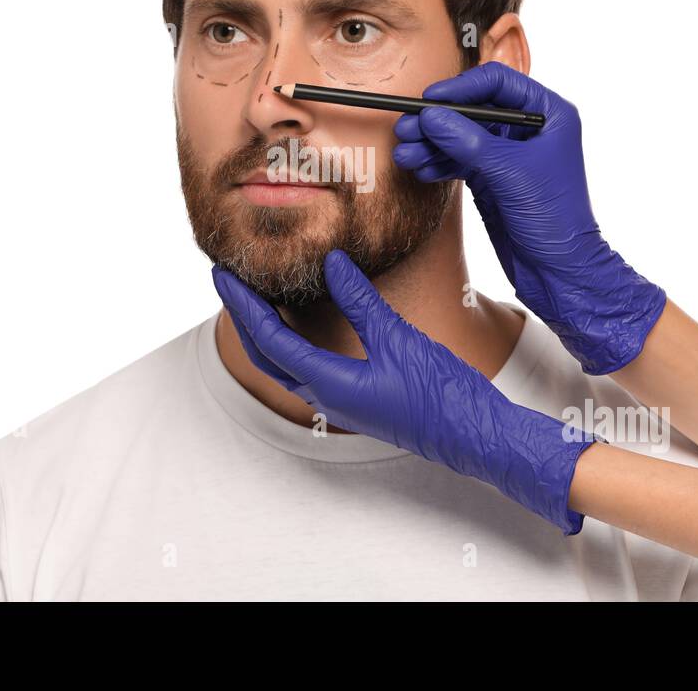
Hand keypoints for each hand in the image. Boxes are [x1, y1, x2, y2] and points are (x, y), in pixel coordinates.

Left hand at [211, 248, 598, 534]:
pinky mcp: (356, 400)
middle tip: (227, 280)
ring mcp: (340, 403)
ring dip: (264, 331)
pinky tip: (301, 321)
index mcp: (328, 384)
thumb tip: (331, 261)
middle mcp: (325, 398)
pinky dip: (292, 342)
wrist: (474, 436)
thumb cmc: (440, 393)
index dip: (242, 304)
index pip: (268, 339)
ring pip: (285, 365)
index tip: (222, 273)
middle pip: (266, 355)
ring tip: (254, 295)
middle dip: (242, 317)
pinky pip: (308, 369)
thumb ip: (360, 300)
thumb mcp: (398, 337)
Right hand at [391, 61, 665, 374]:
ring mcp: (508, 154)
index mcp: (549, 115)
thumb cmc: (556, 220)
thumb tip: (432, 117)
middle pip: (474, 109)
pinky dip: (439, 163)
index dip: (461, 88)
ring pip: (462, 136)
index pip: (499, 82)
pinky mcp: (493, 178)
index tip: (430, 99)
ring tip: (406, 153)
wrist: (560, 272)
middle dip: (439, 120)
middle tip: (408, 128)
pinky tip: (421, 168)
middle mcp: (529, 130)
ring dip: (432, 144)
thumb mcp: (510, 174)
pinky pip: (459, 161)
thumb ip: (469, 142)